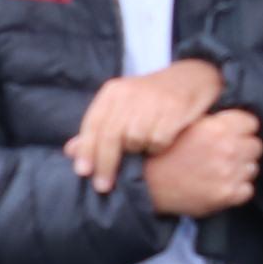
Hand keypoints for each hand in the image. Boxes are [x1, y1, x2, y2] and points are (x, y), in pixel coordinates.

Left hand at [66, 57, 221, 192]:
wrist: (192, 77)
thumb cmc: (152, 98)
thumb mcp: (122, 106)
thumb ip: (99, 128)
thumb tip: (70, 151)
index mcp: (113, 91)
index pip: (93, 124)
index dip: (86, 150)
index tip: (83, 172)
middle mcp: (130, 93)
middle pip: (111, 136)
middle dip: (105, 164)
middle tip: (103, 186)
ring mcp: (153, 101)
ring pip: (135, 140)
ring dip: (138, 152)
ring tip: (145, 149)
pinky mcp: (175, 109)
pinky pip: (158, 141)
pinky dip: (158, 148)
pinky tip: (163, 143)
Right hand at [143, 107, 261, 217]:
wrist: (145, 184)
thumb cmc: (161, 152)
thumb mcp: (185, 124)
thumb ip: (212, 119)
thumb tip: (232, 116)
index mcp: (218, 128)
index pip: (251, 123)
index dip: (241, 128)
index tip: (231, 133)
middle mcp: (228, 150)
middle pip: (255, 146)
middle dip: (243, 148)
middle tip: (225, 153)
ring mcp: (229, 174)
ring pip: (252, 168)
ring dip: (240, 168)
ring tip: (219, 169)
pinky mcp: (226, 196)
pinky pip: (247, 190)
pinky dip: (237, 189)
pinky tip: (220, 184)